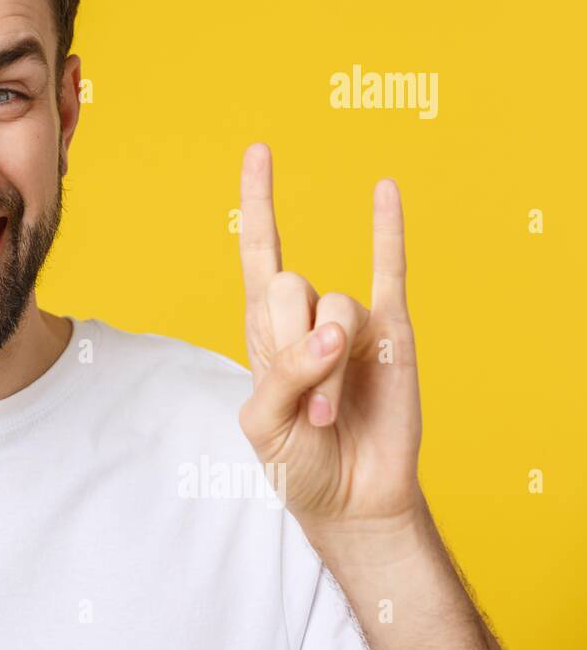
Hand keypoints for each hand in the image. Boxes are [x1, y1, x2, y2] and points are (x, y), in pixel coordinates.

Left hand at [236, 143, 423, 534]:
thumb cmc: (298, 462)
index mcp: (265, 329)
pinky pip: (390, 273)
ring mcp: (351, 322)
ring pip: (336, 308)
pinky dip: (387, 231)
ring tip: (326, 413)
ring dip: (328, 369)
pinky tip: (383, 189)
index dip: (256, 202)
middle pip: (290, 284)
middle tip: (302, 399)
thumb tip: (330, 336)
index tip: (258, 150)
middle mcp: (307, 315)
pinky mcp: (392, 335)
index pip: (258, 250)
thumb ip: (282, 376)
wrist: (350, 499)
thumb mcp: (264, 424)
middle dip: (290, 344)